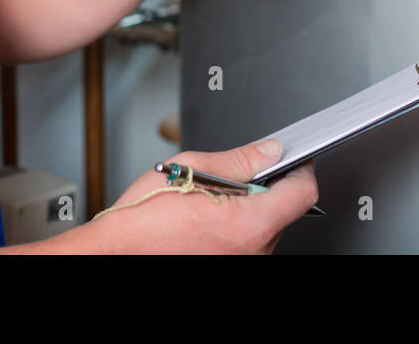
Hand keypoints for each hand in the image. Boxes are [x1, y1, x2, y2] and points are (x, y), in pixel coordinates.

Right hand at [85, 138, 316, 253]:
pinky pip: (246, 243)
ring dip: (246, 209)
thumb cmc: (143, 220)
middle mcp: (253, 251)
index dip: (299, 168)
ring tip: (208, 201)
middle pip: (282, 210)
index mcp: (250, 224)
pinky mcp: (232, 268)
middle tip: (230, 177)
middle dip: (264, 188)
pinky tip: (205, 220)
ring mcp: (243, 264)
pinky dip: (234, 228)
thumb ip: (239, 159)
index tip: (291, 158)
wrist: (116, 253)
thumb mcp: (191, 168)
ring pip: (263, 227)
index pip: (302, 192)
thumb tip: (268, 150)